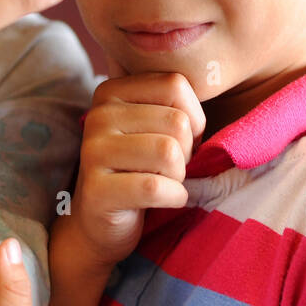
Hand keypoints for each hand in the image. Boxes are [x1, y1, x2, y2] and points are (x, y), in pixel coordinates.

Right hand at [68, 67, 205, 268]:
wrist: (101, 221)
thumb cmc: (141, 169)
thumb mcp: (156, 128)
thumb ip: (176, 105)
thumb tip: (213, 87)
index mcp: (111, 92)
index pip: (175, 84)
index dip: (193, 117)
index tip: (178, 139)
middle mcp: (98, 115)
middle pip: (177, 121)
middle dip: (186, 151)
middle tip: (168, 168)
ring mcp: (92, 151)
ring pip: (169, 153)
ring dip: (179, 175)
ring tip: (163, 181)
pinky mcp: (95, 189)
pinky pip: (155, 187)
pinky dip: (173, 197)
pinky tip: (163, 200)